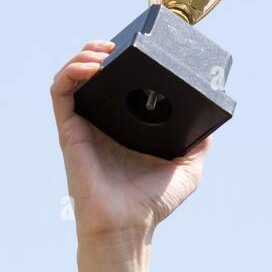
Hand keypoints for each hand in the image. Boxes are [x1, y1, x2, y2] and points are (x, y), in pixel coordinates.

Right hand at [50, 41, 211, 240]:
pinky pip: (60, 92)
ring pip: (72, 76)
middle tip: (118, 45)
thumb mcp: (187, 170)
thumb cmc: (152, 204)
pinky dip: (71, 72)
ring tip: (103, 50)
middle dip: (100, 50)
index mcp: (124, 126)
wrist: (128, 226)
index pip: (117, 84)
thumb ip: (199, 145)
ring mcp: (83, 125)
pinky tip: (92, 66)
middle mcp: (101, 122)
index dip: (121, 62)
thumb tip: (211, 122)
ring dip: (84, 55)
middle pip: (92, 73)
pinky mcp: (69, 131)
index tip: (137, 50)